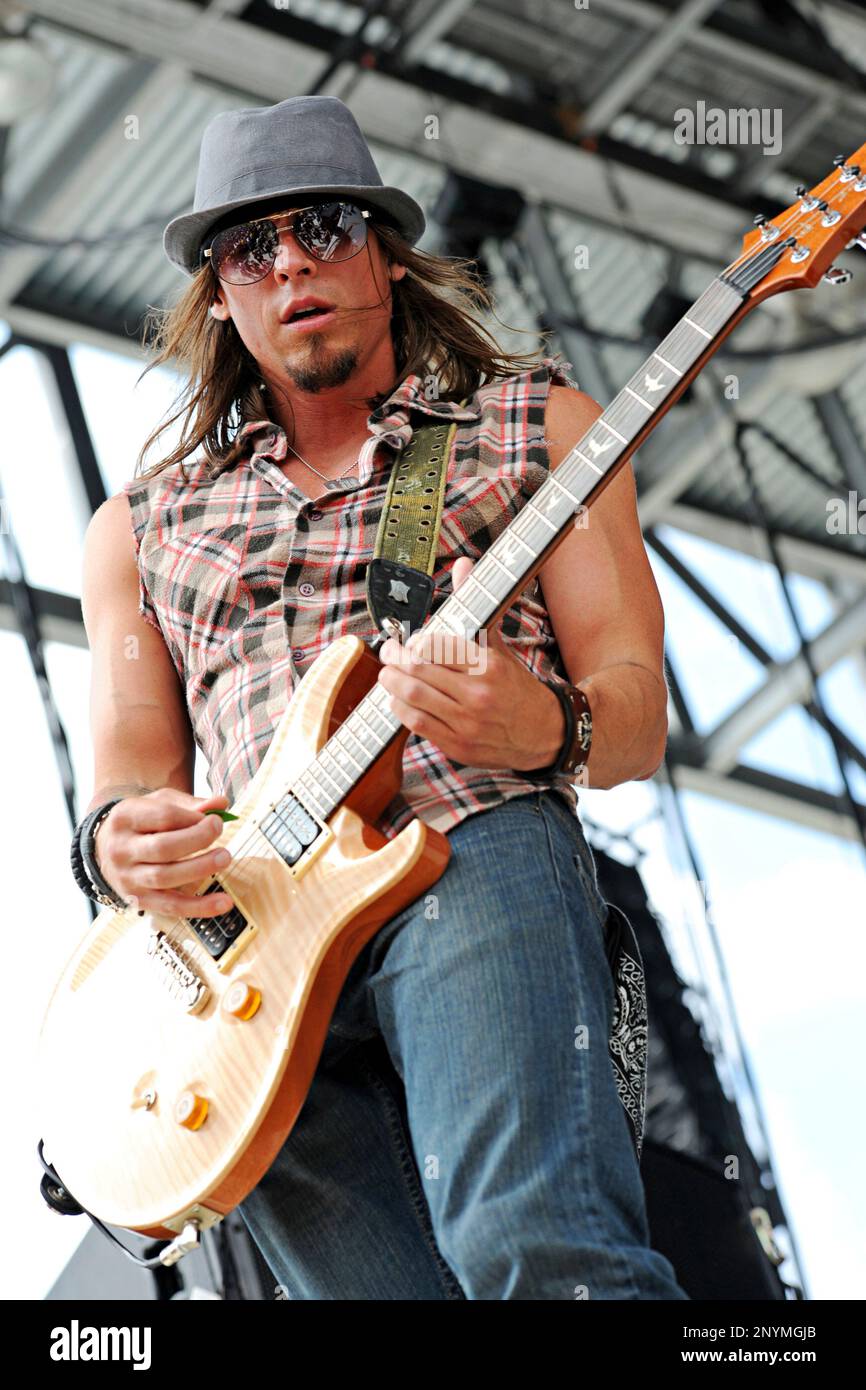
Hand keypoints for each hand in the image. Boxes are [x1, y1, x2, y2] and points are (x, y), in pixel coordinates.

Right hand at [93, 789, 234, 917]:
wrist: (106, 850)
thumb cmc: (141, 823)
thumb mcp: (159, 804)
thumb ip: (190, 804)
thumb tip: (221, 803)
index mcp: (125, 818)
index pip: (163, 816)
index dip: (193, 817)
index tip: (215, 818)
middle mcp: (121, 849)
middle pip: (162, 847)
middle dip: (197, 839)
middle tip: (220, 831)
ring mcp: (128, 878)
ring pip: (165, 877)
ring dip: (200, 868)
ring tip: (224, 858)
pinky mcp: (139, 900)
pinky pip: (171, 907)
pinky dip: (200, 907)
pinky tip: (224, 902)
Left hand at [377, 557, 565, 770]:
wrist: (545, 733)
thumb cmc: (517, 686)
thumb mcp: (499, 645)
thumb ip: (476, 606)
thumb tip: (463, 563)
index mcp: (488, 666)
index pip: (435, 645)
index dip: (413, 641)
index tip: (408, 640)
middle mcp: (478, 695)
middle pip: (418, 670)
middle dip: (394, 658)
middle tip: (388, 652)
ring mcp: (467, 723)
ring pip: (412, 697)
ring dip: (392, 683)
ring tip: (388, 675)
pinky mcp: (459, 746)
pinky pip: (417, 725)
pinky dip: (401, 709)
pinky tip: (399, 700)